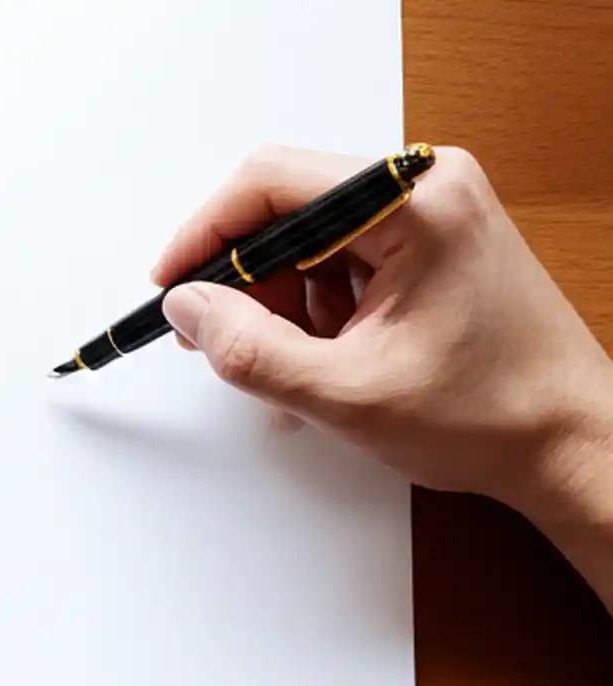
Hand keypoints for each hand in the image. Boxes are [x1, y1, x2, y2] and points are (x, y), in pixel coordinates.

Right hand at [153, 146, 612, 607]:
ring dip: (282, 308)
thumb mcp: (349, 394)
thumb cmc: (492, 416)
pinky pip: (340, 262)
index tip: (171, 282)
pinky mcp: (429, 243)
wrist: (572, 445)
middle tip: (220, 342)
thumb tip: (188, 308)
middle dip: (246, 283)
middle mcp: (425, 188)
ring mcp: (431, 213)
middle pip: (287, 212)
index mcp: (416, 202)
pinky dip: (315, 312)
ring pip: (307, 242)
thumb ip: (252, 351)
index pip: (273, 183)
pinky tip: (322, 363)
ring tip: (294, 373)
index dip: (205, 234)